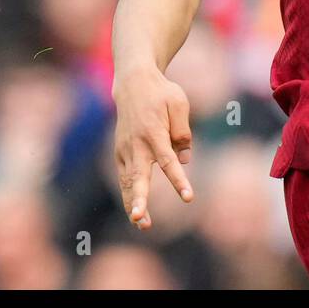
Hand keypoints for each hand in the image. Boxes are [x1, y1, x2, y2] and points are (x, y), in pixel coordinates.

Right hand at [113, 65, 194, 229]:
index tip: (188, 197)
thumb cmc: (161, 93)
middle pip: (138, 177)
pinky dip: (128, 193)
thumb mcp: (179, 104)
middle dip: (138, 200)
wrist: (133, 83)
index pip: (168, 162)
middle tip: (139, 219)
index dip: (178, 181)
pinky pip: (124, 176)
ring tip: (141, 224)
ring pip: (127, 181)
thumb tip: (184, 160)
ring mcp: (124, 149)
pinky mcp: (120, 152)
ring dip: (132, 203)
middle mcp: (136, 144)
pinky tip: (136, 210)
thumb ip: (183, 132)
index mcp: (154, 133)